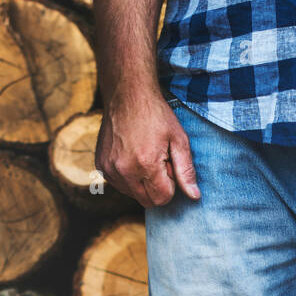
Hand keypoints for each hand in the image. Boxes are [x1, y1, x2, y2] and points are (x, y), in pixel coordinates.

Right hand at [96, 81, 198, 207]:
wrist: (127, 94)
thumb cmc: (156, 114)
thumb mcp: (178, 139)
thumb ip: (186, 170)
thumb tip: (194, 196)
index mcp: (146, 165)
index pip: (163, 198)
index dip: (171, 184)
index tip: (169, 165)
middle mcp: (124, 171)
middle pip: (147, 201)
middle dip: (157, 187)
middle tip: (158, 161)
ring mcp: (110, 170)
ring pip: (133, 195)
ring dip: (142, 183)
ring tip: (144, 156)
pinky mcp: (101, 166)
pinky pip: (119, 185)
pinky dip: (128, 177)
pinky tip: (131, 155)